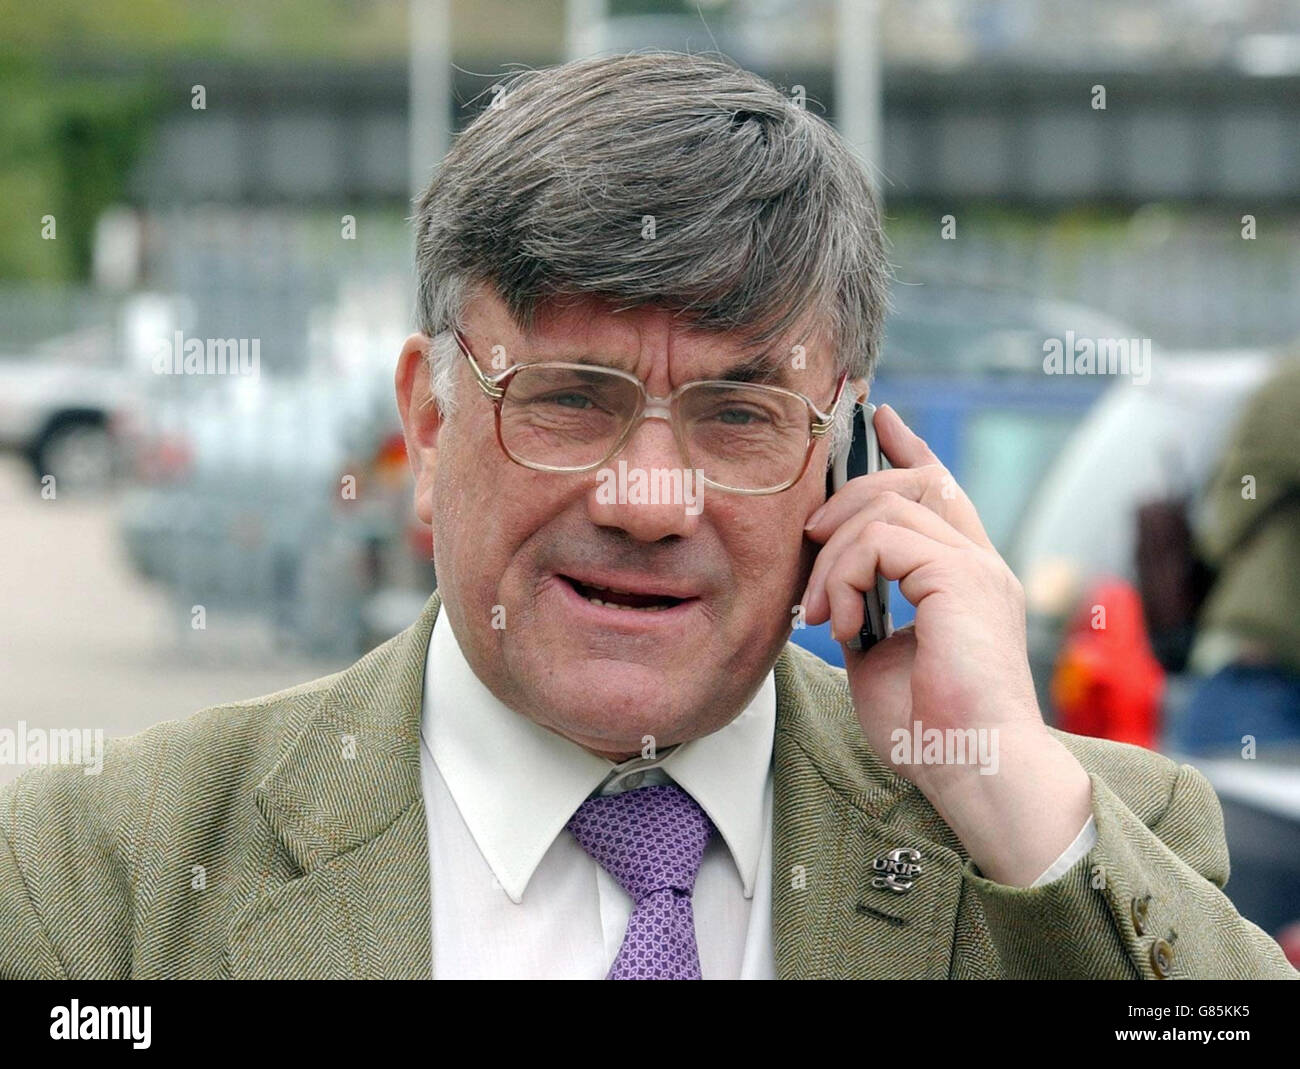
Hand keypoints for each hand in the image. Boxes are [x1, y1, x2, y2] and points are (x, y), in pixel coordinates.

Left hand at [799, 405, 1091, 884]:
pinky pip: (883, 538)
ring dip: (834, 554)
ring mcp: (976, 567)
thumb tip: (836, 596)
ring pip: (888, 505)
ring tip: (821, 612)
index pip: (942, 489)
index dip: (910, 448)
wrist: (975, 773)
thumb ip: (867, 616)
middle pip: (914, 480)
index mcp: (966, 578)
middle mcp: (979, 562)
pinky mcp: (963, 579)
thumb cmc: (933, 733)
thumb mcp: (883, 662)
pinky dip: (845, 574)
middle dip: (847, 497)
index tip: (879, 416)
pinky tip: (842, 621)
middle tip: (808, 545)